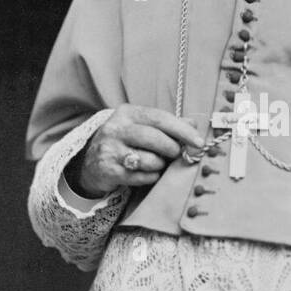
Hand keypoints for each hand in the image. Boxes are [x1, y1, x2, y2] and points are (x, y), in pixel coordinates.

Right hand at [67, 106, 206, 196]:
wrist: (91, 162)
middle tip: (177, 154)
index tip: (198, 142)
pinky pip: (141, 177)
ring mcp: (111, 150)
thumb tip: (193, 123)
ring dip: (159, 165)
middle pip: (154, 138)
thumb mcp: (142, 126)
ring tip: (156, 163)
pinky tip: (146, 173)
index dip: (182, 130)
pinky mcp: (109, 170)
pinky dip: (150, 177)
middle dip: (172, 149)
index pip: (160, 118)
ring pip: (149, 160)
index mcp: (127, 113)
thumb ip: (167, 124)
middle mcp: (116, 129)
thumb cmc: (125, 142)